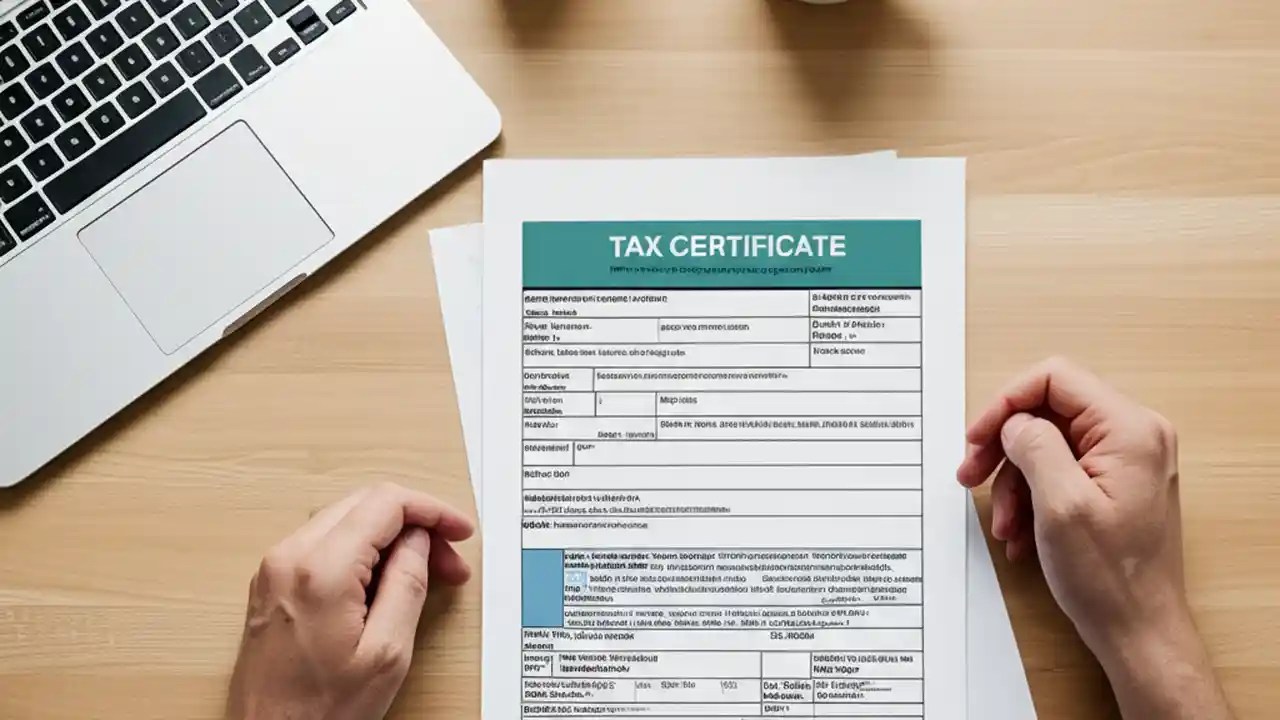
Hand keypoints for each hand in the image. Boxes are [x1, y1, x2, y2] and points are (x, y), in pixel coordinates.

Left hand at [226, 483, 475, 719]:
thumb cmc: (319, 712)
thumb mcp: (386, 653)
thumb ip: (408, 584)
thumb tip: (419, 541)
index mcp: (320, 570)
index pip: (386, 503)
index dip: (432, 510)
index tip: (459, 532)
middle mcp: (289, 557)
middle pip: (365, 504)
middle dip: (416, 524)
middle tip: (449, 561)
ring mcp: (275, 569)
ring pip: (346, 520)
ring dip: (391, 537)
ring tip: (425, 575)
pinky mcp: (272, 583)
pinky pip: (325, 543)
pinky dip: (363, 551)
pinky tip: (387, 581)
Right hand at [957, 358, 1230, 719]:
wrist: (1139, 633)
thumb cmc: (1109, 579)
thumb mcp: (1060, 505)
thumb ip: (1034, 446)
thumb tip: (1015, 423)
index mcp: (1129, 430)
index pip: (1055, 378)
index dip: (1006, 402)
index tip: (976, 438)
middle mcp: (1134, 436)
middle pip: (1048, 412)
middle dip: (1004, 447)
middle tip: (970, 476)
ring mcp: (1127, 461)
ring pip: (1048, 445)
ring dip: (1015, 482)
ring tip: (1004, 524)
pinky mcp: (1115, 484)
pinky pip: (1060, 471)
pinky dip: (1032, 497)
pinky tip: (1022, 532)